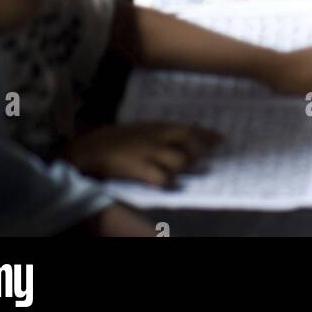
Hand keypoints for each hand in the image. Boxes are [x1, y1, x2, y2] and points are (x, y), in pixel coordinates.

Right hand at [66, 122, 221, 185]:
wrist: (88, 150)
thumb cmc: (112, 140)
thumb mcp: (137, 129)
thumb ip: (157, 131)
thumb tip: (181, 134)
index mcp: (154, 127)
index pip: (188, 127)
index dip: (206, 133)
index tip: (222, 138)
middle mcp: (155, 137)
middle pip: (189, 139)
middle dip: (204, 146)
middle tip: (214, 152)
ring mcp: (149, 153)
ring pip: (180, 160)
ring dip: (185, 166)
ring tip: (185, 171)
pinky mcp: (139, 168)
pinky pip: (162, 178)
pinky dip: (167, 181)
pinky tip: (166, 183)